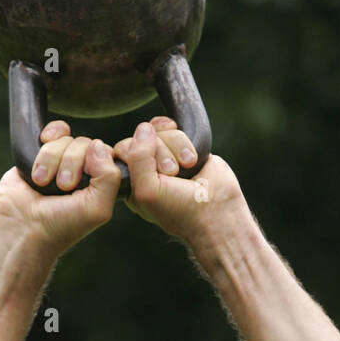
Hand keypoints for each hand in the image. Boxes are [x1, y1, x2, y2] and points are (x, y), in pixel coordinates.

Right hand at [0, 122, 121, 251]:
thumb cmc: (61, 225)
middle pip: (84, 144)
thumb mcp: (96, 209)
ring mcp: (63, 160)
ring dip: (51, 161)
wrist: (23, 227)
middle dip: (70, 164)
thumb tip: (98, 145)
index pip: (107, 153)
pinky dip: (47, 139)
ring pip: (66, 139)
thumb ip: (109, 177)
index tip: (77, 185)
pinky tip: (39, 157)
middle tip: (61, 187)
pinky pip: (55, 130)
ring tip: (41, 182)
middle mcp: (84, 170)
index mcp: (101, 183)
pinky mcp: (42, 153)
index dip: (92, 163)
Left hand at [113, 118, 244, 243]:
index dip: (137, 155)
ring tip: (188, 168)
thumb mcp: (148, 190)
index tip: (157, 174)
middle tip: (173, 174)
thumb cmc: (181, 211)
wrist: (218, 212)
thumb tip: (144, 128)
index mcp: (131, 183)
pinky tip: (191, 158)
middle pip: (140, 139)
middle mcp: (145, 169)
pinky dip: (183, 142)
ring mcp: (164, 157)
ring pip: (158, 132)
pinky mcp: (181, 149)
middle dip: (160, 153)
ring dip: (176, 148)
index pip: (121, 152)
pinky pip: (173, 130)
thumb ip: (137, 158)